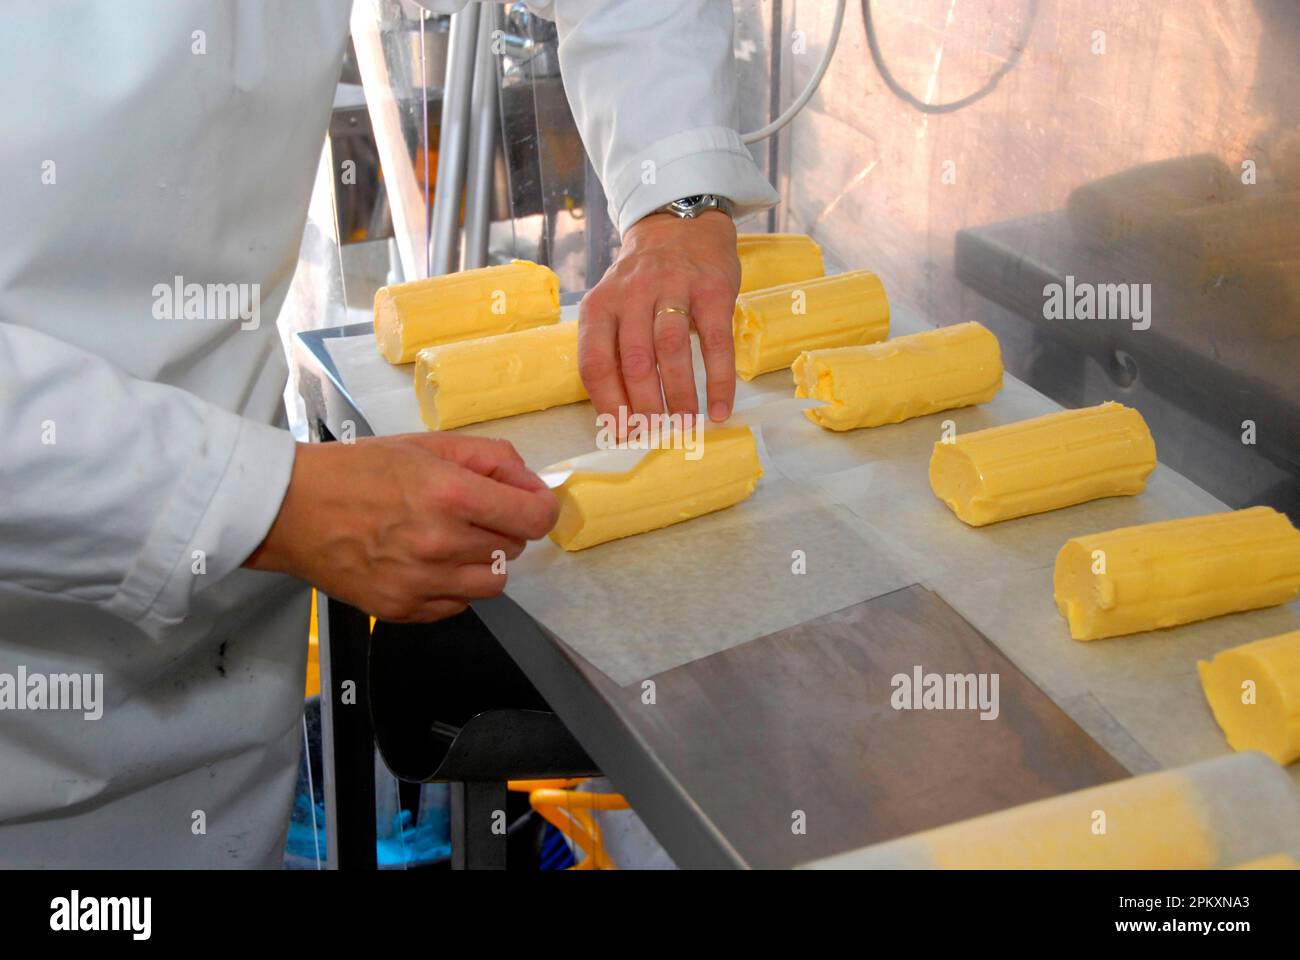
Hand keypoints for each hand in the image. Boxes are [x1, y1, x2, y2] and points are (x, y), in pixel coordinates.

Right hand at [245, 433, 558, 622]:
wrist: (292, 508)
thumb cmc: (358, 470)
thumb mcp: (429, 445)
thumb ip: (491, 459)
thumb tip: (531, 484)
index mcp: (452, 494)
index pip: (534, 518)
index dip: (541, 508)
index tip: (531, 504)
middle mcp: (441, 543)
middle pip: (515, 549)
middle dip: (503, 528)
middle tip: (471, 512)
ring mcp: (421, 582)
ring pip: (493, 584)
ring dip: (484, 562)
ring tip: (451, 540)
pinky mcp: (402, 609)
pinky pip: (458, 605)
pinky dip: (453, 586)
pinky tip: (426, 562)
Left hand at [578, 210, 739, 424]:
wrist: (679, 225)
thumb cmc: (643, 282)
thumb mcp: (614, 306)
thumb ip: (613, 349)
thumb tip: (623, 415)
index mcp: (600, 306)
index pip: (595, 363)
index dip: (608, 404)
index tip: (622, 433)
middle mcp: (632, 295)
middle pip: (634, 361)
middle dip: (644, 406)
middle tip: (656, 434)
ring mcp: (673, 289)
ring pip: (671, 351)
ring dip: (679, 396)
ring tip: (685, 425)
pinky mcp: (712, 290)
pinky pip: (715, 342)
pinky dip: (718, 380)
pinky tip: (721, 407)